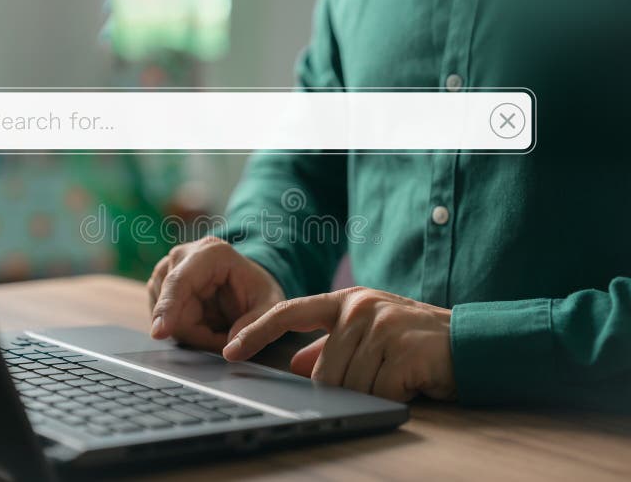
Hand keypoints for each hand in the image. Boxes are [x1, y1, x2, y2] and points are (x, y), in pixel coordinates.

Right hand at [148, 236, 284, 350]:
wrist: (247, 284)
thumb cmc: (258, 292)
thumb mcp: (270, 308)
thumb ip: (255, 329)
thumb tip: (230, 352)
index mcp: (211, 253)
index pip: (180, 281)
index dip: (168, 308)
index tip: (159, 333)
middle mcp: (183, 256)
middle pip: (172, 307)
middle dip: (198, 333)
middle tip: (225, 337)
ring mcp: (167, 270)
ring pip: (166, 317)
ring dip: (193, 333)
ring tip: (218, 326)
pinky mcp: (159, 286)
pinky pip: (164, 320)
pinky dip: (186, 331)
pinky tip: (204, 323)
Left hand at [222, 287, 455, 401]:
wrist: (468, 342)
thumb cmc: (412, 339)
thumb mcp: (367, 333)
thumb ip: (328, 345)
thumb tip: (294, 363)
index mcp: (345, 301)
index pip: (288, 313)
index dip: (256, 332)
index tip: (230, 350)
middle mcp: (359, 308)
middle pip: (322, 371)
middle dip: (342, 387)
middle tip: (375, 376)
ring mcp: (380, 326)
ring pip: (347, 384)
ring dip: (369, 392)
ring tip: (393, 375)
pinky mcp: (401, 349)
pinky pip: (375, 391)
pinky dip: (389, 395)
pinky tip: (406, 380)